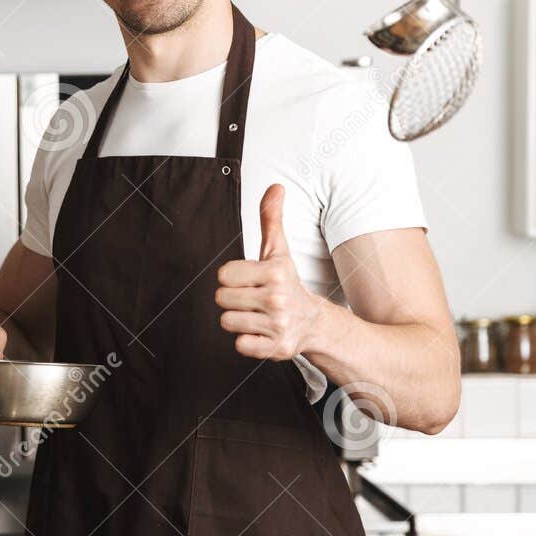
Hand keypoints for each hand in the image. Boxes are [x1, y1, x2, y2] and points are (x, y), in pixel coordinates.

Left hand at [215, 184, 325, 361]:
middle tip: (252, 299)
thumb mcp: (278, 251)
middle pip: (221, 299)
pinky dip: (246, 341)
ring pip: (227, 321)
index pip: (223, 275)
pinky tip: (261, 332)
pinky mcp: (276, 348)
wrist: (313, 323)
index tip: (248, 280)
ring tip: (257, 315)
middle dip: (233, 299)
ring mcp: (278, 325)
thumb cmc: (286, 283)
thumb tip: (275, 187)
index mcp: (275, 272)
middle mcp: (278, 298)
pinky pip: (240, 345)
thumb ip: (271, 219)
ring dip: (238, 320)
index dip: (232, 278)